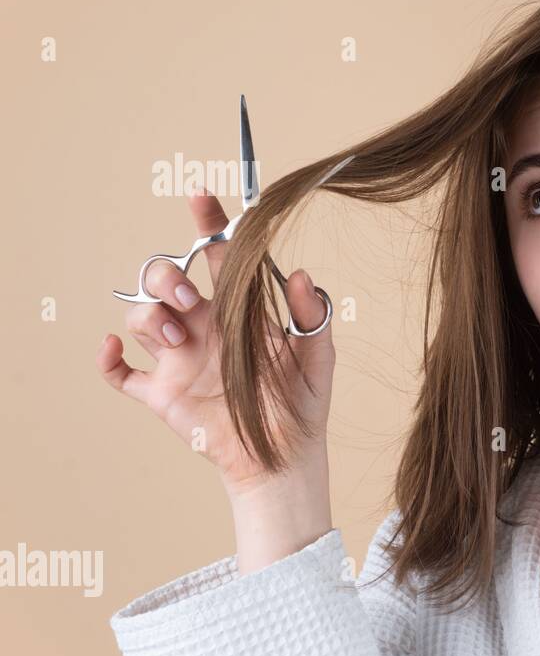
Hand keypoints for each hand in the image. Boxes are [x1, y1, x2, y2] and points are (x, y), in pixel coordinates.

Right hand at [96, 186, 335, 498]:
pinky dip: (107, 359)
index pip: (219, 258)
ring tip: (177, 338)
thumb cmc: (302, 405)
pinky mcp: (163, 395)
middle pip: (165, 280)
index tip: (201, 196)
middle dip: (166, 277)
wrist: (284, 458)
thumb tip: (300, 274)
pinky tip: (112, 349)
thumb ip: (311, 315)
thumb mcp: (316, 357)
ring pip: (140, 317)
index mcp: (239, 313)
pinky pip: (121, 373)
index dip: (209, 225)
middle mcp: (205, 329)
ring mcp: (180, 360)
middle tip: (189, 298)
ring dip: (148, 316)